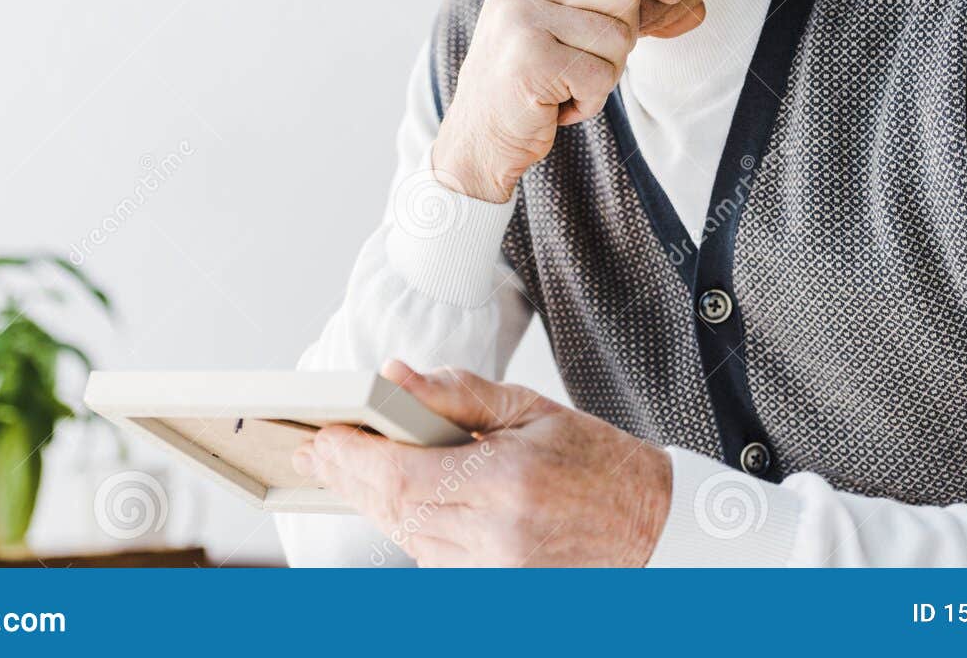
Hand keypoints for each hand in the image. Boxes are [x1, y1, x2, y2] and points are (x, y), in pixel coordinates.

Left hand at [291, 360, 671, 566]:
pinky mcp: (493, 590)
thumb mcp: (530, 409)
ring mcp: (494, 571)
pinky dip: (407, 525)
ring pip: (405, 537)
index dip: (353, 458)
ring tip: (345, 467)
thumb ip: (457, 393)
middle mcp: (495, 535)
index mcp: (506, 482)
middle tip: (316, 449)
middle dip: (348, 477)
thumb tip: (394, 376)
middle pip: (392, 509)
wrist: (650, 527)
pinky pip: (430, 557)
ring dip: (372, 501)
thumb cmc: (596, 461)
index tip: (322, 435)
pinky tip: (395, 498)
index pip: (402, 475)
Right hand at [433, 0, 701, 202]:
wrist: (483, 130)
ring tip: (569, 81)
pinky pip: (601, 76)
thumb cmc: (536, 71)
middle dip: (624, 36)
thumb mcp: (562, 13)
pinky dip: (591, 100)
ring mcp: (520, 14)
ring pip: (619, 37)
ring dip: (607, 73)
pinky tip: (560, 102)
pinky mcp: (528, 57)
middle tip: (587, 59)